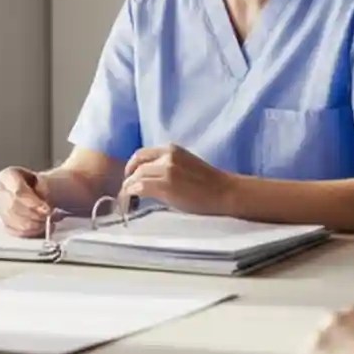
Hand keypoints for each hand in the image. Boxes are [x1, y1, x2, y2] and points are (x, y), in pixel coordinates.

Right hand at [0, 166, 51, 236]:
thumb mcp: (43, 181)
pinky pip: (14, 231)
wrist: (35, 192)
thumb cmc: (37, 185)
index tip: (46, 209)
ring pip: (12, 220)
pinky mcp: (3, 222)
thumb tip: (43, 201)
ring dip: (32, 224)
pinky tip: (39, 228)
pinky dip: (29, 232)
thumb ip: (43, 188)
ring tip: (45, 222)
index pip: (17, 191)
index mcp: (6, 176)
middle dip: (32, 214)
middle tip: (47, 216)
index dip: (33, 202)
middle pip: (13, 206)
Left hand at [121, 144, 235, 214]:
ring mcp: (166, 169)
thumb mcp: (184, 166)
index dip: (132, 168)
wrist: (226, 193)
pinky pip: (139, 188)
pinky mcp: (166, 185)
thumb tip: (145, 180)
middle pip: (136, 165)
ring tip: (129, 203)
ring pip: (135, 177)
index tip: (131, 180)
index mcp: (172, 149)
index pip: (141, 154)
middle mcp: (167, 155)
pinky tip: (133, 204)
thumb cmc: (208, 185)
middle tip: (127, 193)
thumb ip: (165, 168)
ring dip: (128, 190)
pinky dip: (131, 196)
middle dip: (128, 179)